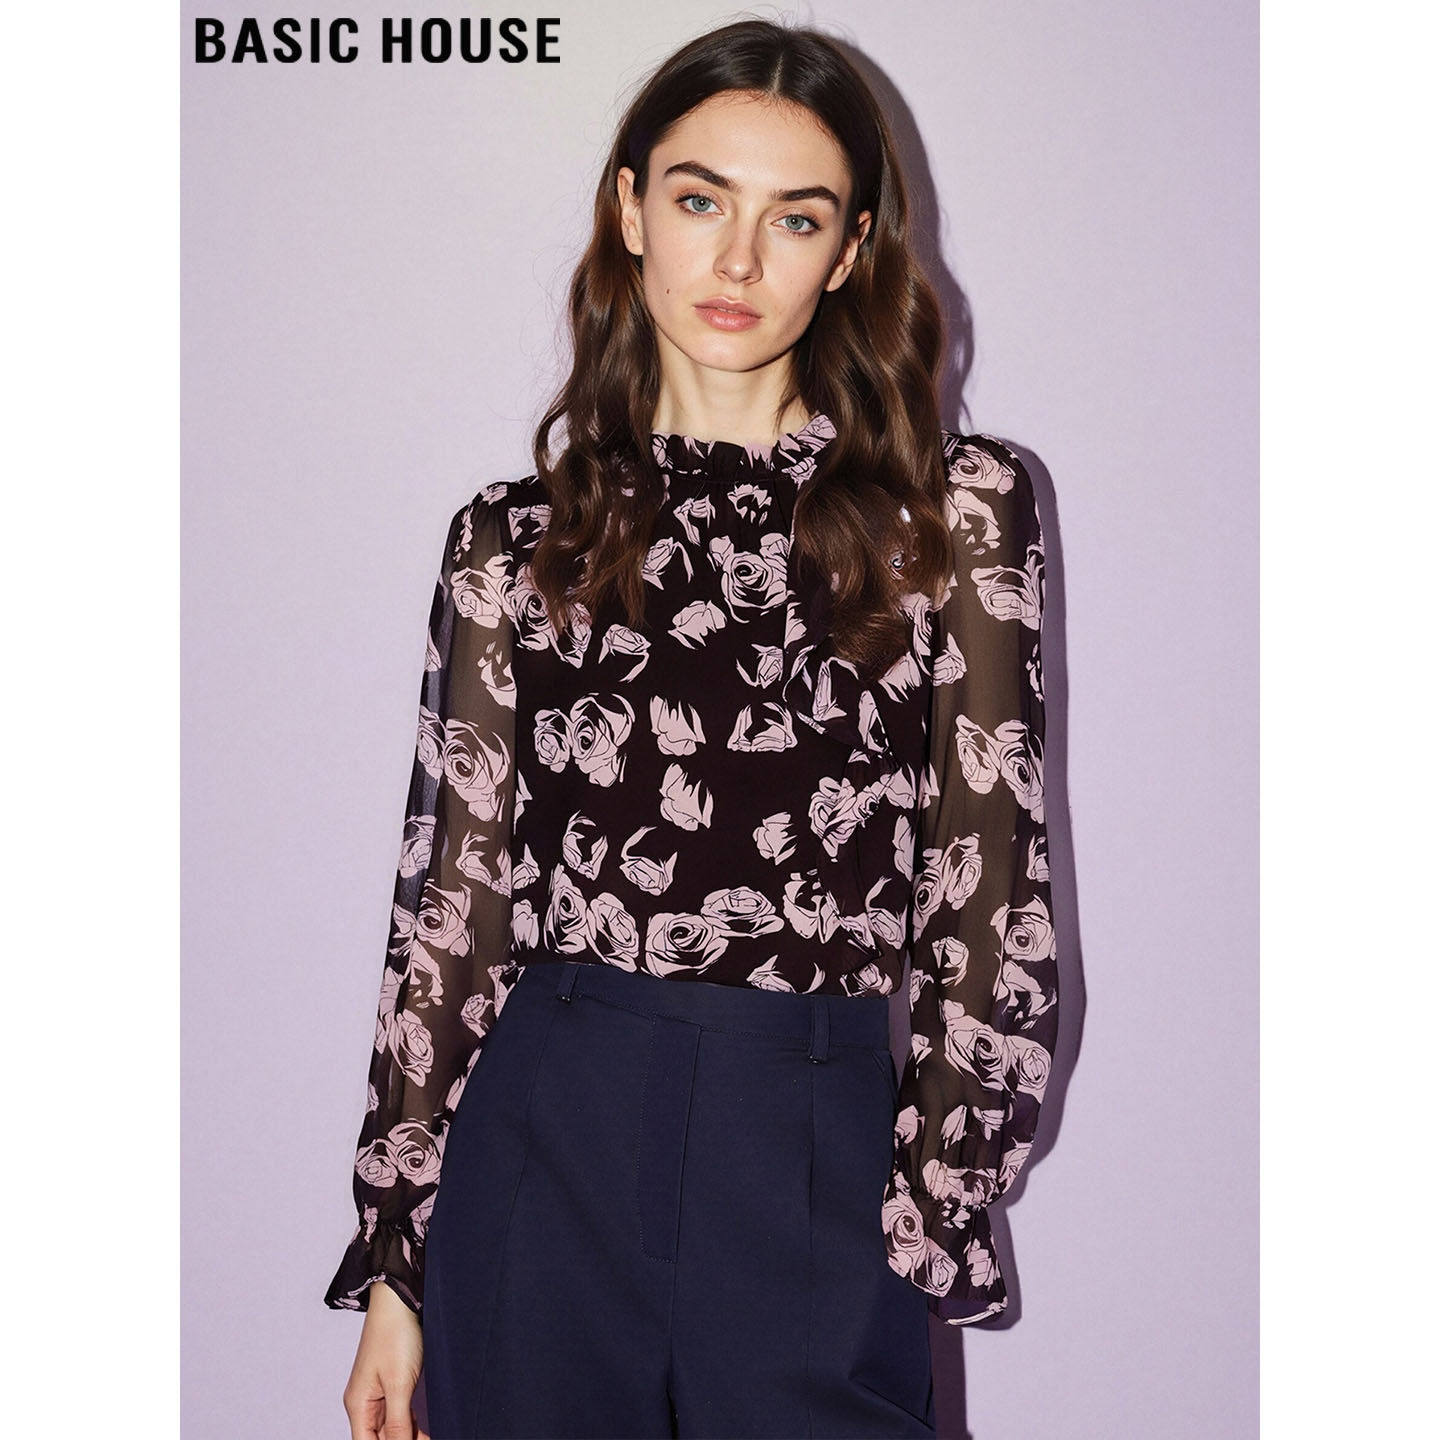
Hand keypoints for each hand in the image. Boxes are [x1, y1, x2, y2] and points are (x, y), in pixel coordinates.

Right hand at [342, 1280, 430, 1439]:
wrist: (400, 1300)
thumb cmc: (395, 1335)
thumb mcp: (399, 1384)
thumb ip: (398, 1422)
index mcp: (358, 1405)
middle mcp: (364, 1402)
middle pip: (380, 1438)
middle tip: (428, 1439)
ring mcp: (378, 1393)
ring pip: (391, 1428)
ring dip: (409, 1435)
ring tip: (430, 1435)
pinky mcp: (392, 1383)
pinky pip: (399, 1413)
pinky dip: (412, 1423)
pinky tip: (425, 1428)